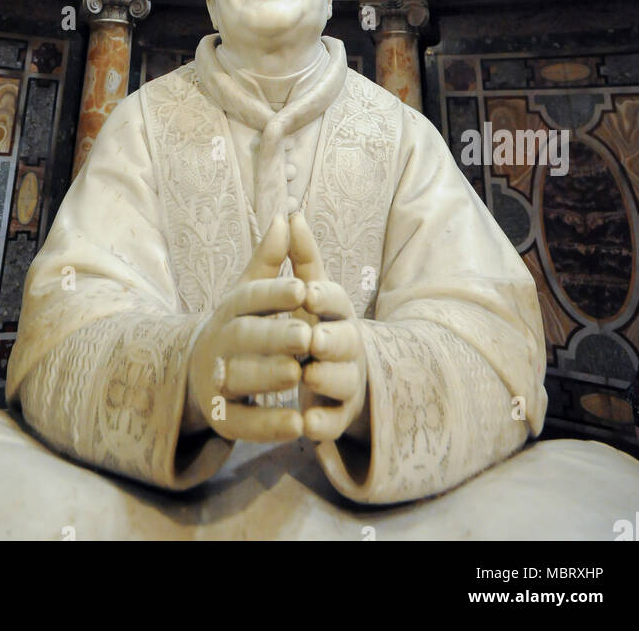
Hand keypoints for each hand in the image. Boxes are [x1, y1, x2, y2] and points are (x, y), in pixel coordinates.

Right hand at [187, 215, 308, 442]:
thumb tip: (285, 216)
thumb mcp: (251, 292)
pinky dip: (268, 425)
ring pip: (240, 378)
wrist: (198, 374)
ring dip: (268, 376)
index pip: (250, 297)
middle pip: (244, 337)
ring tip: (298, 374)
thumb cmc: (239, 326)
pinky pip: (243, 423)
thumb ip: (270, 260)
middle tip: (307, 335)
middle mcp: (219, 342)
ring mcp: (217, 381)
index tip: (302, 289)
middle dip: (274, 336)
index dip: (274, 293)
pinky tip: (296, 423)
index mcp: (230, 308)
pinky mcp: (222, 418)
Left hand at [289, 213, 366, 443]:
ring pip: (343, 380)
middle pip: (346, 341)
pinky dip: (322, 423)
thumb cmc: (316, 323)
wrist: (331, 376)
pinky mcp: (340, 415)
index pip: (337, 300)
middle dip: (330, 339)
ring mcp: (347, 381)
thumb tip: (290, 213)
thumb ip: (300, 257)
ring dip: (326, 378)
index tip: (306, 293)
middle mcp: (348, 345)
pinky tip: (305, 424)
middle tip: (311, 339)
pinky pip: (334, 421)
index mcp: (337, 313)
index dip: (324, 296)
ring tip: (306, 376)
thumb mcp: (307, 290)